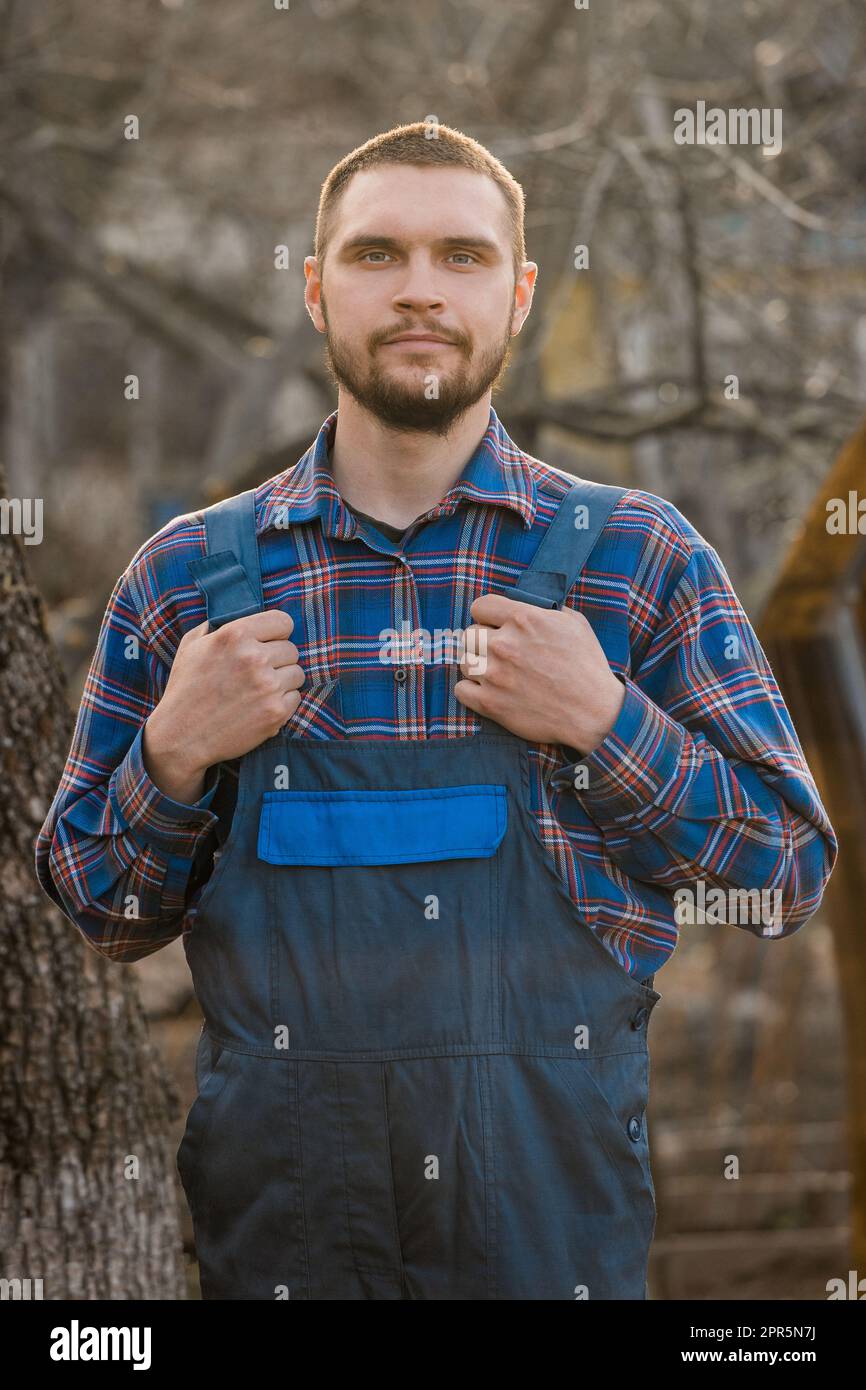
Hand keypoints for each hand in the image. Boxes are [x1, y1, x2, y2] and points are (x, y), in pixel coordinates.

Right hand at [143, 610, 304, 789]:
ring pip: (297, 673)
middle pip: (291, 649)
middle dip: (277, 659)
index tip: (269, 642)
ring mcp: (267, 686)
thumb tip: (238, 613)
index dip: (276, 633)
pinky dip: (283, 702)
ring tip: (259, 690)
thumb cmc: (185, 689)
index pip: (283, 621)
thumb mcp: (192, 645)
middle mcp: (254, 657)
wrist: (181, 737)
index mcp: (235, 634)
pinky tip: (260, 706)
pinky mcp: (276, 712)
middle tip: (257, 673)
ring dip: (283, 681)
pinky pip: (296, 698)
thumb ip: (218, 625)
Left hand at [454, 593, 624, 755]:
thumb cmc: (588, 667)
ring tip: (496, 673)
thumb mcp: (574, 624)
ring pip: (464, 661)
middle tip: (498, 652)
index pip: (480, 605)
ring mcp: (495, 675)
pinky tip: (489, 691)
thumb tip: (528, 604)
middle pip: (469, 634)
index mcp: (524, 619)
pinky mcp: (490, 703)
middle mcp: (504, 644)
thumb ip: (545, 610)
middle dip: (482, 641)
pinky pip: (461, 690)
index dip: (488, 615)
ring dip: (477, 665)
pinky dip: (471, 691)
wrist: (594, 712)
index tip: (495, 625)